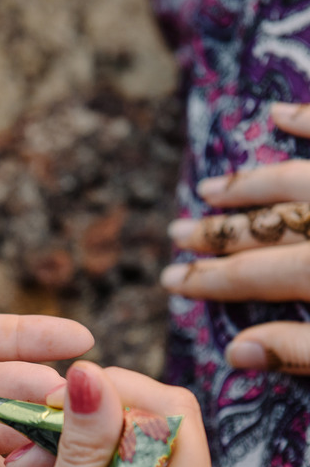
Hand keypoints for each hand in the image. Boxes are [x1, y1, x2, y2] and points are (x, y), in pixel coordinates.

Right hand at [161, 101, 309, 374]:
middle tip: (177, 234)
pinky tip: (276, 115)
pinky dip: (306, 121)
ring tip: (211, 189)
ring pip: (291, 179)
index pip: (253, 274)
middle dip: (216, 233)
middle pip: (263, 227)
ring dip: (246, 184)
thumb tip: (235, 352)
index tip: (169, 282)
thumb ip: (301, 351)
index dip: (208, 280)